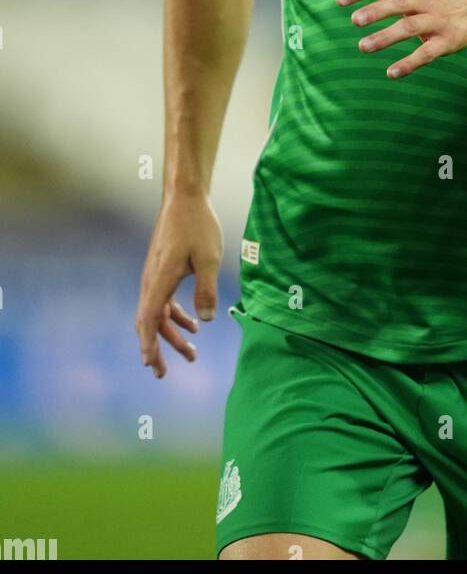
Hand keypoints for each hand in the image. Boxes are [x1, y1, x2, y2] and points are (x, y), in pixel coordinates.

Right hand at [135, 194, 222, 377]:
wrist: (185, 199)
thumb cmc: (197, 225)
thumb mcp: (209, 257)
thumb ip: (206, 288)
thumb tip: (205, 320)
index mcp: (160, 278)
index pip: (150, 317)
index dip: (150, 343)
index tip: (150, 364)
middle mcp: (152, 279)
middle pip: (149, 321)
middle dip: (156, 348)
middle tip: (163, 374)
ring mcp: (155, 275)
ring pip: (158, 313)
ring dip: (171, 335)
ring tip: (191, 354)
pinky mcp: (163, 271)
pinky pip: (164, 301)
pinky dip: (176, 316)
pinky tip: (194, 326)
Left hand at [335, 0, 466, 79]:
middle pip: (398, 2)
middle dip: (376, 10)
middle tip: (354, 20)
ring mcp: (437, 20)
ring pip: (411, 27)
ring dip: (387, 36)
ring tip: (364, 46)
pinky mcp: (448, 41)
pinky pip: (428, 53)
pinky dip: (410, 63)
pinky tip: (392, 73)